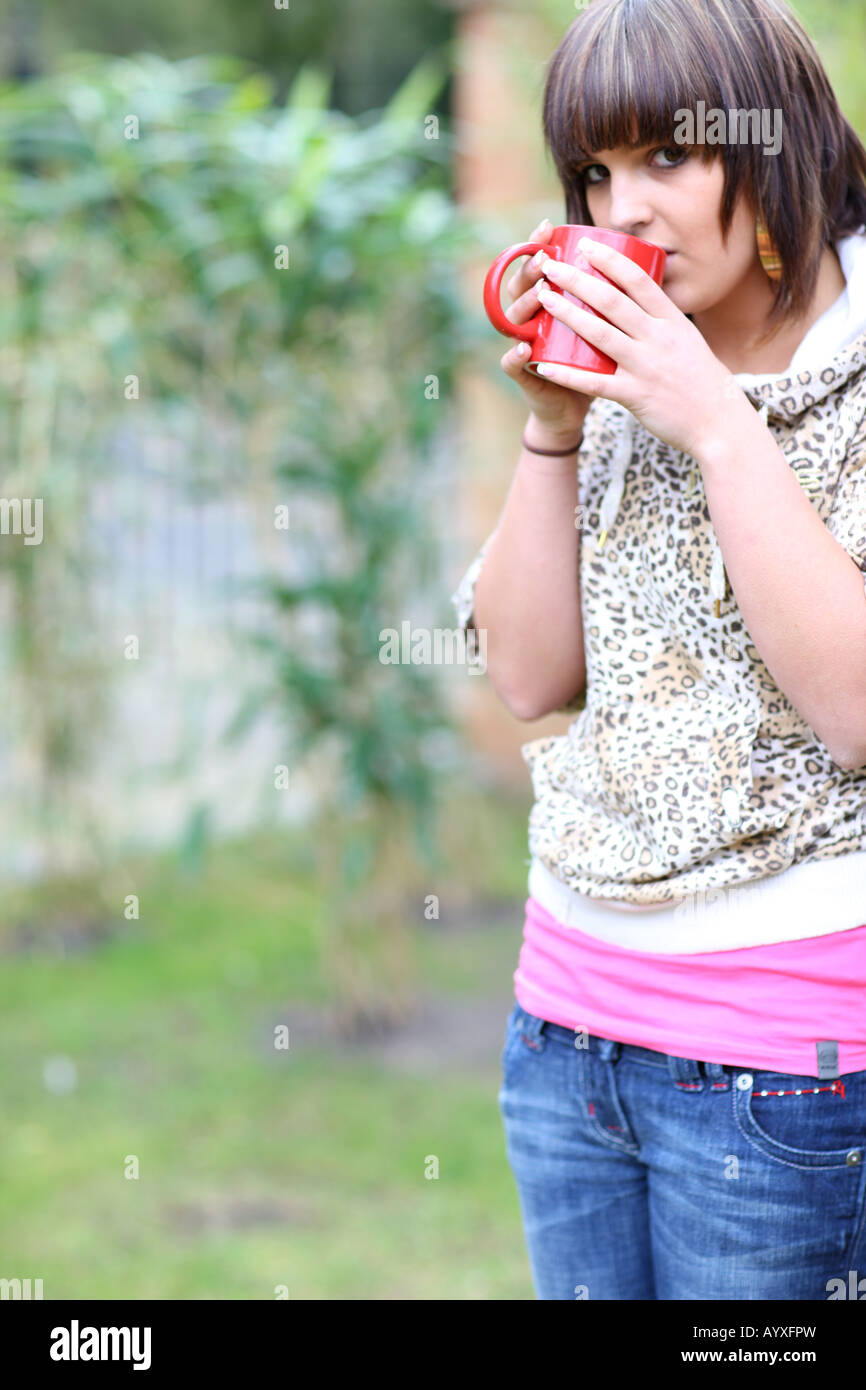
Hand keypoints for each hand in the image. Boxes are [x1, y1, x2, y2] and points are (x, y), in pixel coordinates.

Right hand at [499, 217, 592, 444]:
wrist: (572, 407)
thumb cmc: (592, 362)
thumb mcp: (601, 326)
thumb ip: (609, 296)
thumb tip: (636, 252)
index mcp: (546, 303)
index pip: (536, 269)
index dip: (537, 246)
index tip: (548, 226)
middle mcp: (529, 320)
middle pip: (522, 289)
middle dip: (530, 271)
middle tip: (544, 258)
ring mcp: (523, 346)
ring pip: (515, 321)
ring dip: (525, 306)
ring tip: (540, 295)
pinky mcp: (523, 376)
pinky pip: (512, 365)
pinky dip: (515, 357)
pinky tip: (524, 348)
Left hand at [532, 238, 738, 457]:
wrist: (719, 423)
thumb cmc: (701, 381)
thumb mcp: (687, 340)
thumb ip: (661, 321)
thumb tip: (635, 298)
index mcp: (672, 321)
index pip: (638, 280)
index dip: (610, 259)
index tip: (586, 244)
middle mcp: (658, 338)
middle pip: (612, 300)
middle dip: (578, 279)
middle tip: (550, 265)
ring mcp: (646, 366)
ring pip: (599, 334)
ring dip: (567, 313)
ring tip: (543, 298)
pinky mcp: (635, 395)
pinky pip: (593, 383)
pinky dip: (566, 374)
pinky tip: (542, 366)